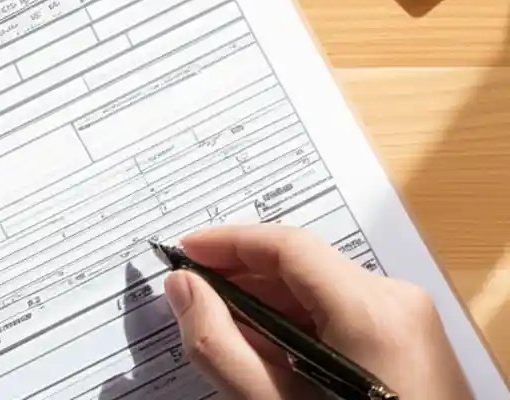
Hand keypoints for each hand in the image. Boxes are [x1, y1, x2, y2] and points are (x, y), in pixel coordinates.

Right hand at [163, 224, 472, 399]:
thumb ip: (218, 344)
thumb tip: (183, 287)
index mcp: (370, 311)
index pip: (287, 246)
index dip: (227, 241)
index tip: (183, 252)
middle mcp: (397, 300)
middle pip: (302, 265)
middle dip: (241, 277)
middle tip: (192, 298)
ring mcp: (410, 319)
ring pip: (319, 289)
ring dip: (266, 303)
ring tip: (225, 333)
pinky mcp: (411, 339)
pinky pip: (341, 311)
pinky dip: (297, 323)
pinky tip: (269, 353)